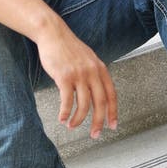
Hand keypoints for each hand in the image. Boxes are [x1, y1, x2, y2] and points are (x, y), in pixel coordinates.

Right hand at [36, 20, 117, 138]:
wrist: (53, 33)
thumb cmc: (68, 47)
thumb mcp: (87, 58)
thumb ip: (94, 73)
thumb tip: (97, 92)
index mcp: (100, 68)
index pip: (111, 94)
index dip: (113, 111)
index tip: (112, 125)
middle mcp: (92, 71)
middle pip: (100, 102)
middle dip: (98, 121)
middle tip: (95, 134)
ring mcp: (79, 74)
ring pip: (84, 104)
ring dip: (78, 119)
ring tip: (72, 126)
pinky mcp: (64, 76)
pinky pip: (67, 100)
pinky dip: (65, 113)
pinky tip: (62, 118)